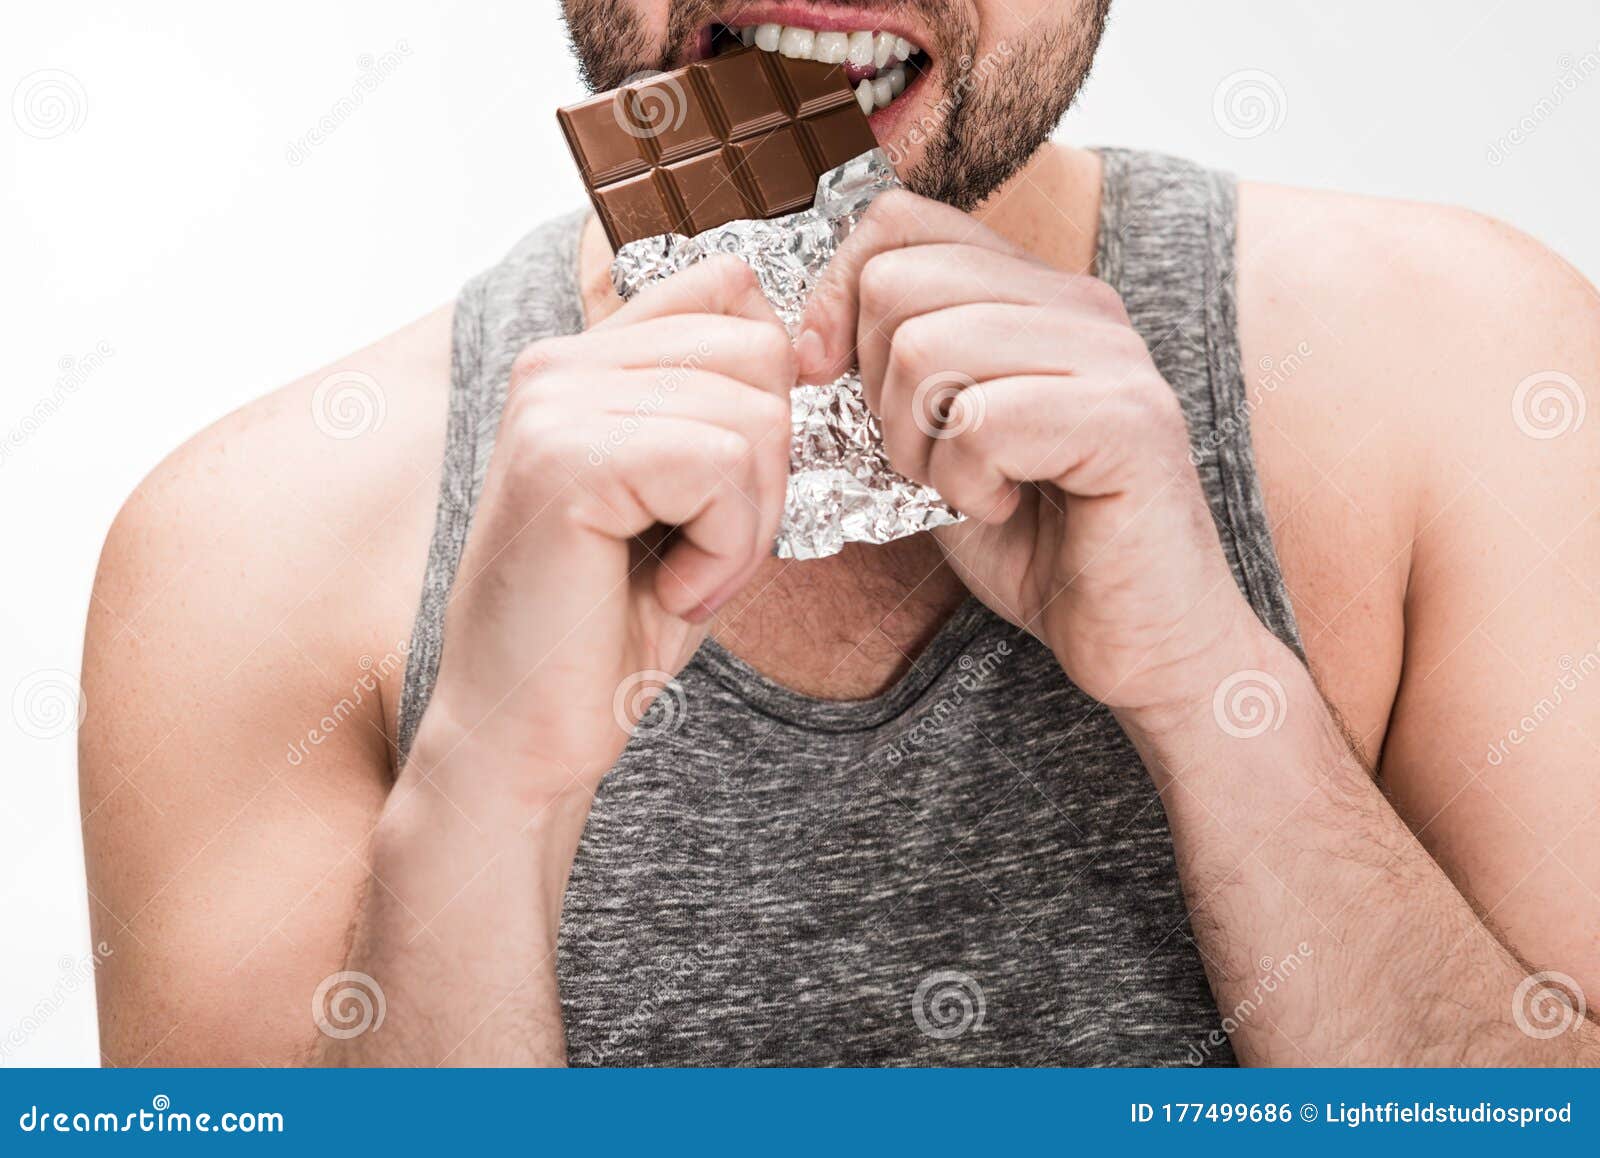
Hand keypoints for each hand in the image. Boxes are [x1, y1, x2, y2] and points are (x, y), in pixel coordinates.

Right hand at [419, 256, 793, 808]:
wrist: (529, 731)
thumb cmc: (613, 624)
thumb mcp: (693, 498)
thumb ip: (728, 409)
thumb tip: (811, 345)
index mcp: (588, 361)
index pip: (731, 287)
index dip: (775, 382)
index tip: (744, 478)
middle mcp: (560, 363)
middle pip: (761, 353)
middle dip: (767, 472)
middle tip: (703, 550)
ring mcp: (553, 404)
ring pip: (752, 416)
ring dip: (745, 524)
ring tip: (679, 574)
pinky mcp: (563, 459)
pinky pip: (720, 468)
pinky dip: (724, 550)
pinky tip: (667, 590)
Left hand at [798, 191, 1264, 717]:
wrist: (1139, 639)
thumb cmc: (1038, 544)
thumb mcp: (935, 444)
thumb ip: (889, 377)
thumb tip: (804, 340)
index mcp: (1034, 291)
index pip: (899, 223)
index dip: (836, 297)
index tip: (828, 376)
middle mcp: (1080, 302)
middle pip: (898, 283)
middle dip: (877, 391)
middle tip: (927, 458)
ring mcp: (1111, 355)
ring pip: (928, 348)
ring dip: (918, 445)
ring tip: (970, 486)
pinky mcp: (1126, 421)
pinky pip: (979, 420)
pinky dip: (965, 485)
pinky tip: (1006, 507)